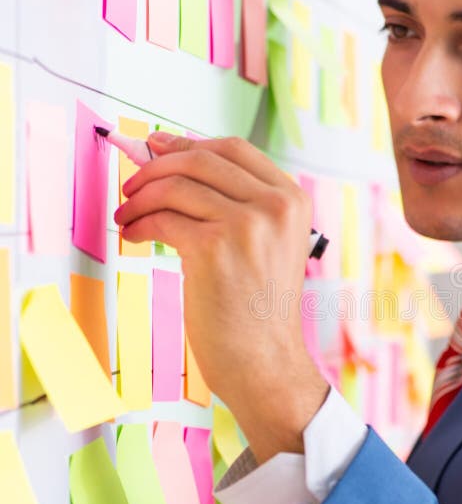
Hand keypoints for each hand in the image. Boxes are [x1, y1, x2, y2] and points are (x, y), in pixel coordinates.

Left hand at [114, 132, 329, 462]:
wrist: (265, 360)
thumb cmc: (258, 309)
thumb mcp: (268, 244)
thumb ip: (240, 204)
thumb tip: (174, 164)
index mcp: (292, 200)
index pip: (234, 149)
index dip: (189, 143)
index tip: (158, 148)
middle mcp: (276, 206)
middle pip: (202, 159)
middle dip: (157, 166)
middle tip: (132, 183)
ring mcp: (248, 225)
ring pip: (176, 185)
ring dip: (141, 196)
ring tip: (127, 215)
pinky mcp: (215, 248)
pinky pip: (162, 218)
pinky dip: (138, 223)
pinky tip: (133, 235)